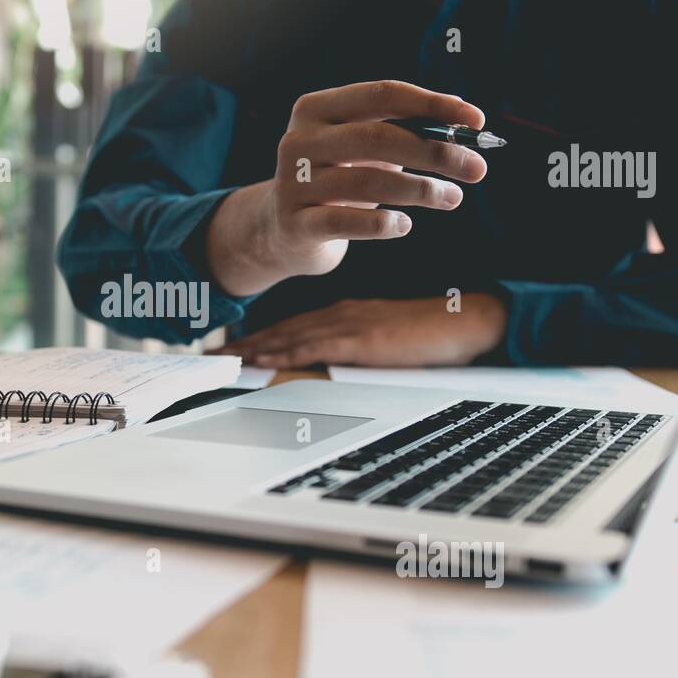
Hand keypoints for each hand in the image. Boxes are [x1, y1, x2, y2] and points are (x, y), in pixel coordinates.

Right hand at [205, 81, 487, 295]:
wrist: (281, 230)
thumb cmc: (337, 180)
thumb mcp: (362, 148)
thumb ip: (403, 130)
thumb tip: (465, 121)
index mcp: (315, 108)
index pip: (382, 95)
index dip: (432, 105)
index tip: (476, 120)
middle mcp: (298, 141)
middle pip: (378, 137)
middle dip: (435, 152)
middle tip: (476, 168)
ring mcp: (292, 184)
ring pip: (370, 182)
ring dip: (422, 190)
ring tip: (452, 197)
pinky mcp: (296, 225)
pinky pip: (349, 223)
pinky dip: (385, 224)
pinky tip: (404, 225)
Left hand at [217, 294, 507, 368]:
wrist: (466, 321)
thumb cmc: (432, 333)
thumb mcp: (386, 338)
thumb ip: (357, 345)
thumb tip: (330, 363)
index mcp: (345, 313)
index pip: (291, 326)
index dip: (258, 336)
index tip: (231, 346)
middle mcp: (340, 315)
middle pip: (281, 329)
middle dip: (243, 342)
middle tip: (211, 353)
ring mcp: (350, 325)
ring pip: (289, 336)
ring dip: (253, 347)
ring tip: (223, 357)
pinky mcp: (362, 340)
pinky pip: (314, 346)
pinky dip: (284, 351)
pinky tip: (263, 357)